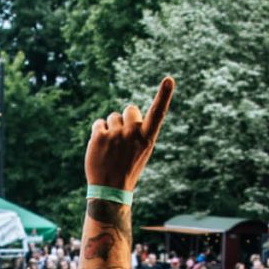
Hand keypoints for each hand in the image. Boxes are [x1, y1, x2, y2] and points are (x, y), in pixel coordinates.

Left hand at [85, 76, 173, 193]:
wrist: (110, 189)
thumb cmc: (128, 167)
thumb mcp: (141, 150)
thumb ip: (139, 130)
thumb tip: (130, 111)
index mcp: (147, 138)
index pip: (158, 113)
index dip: (164, 95)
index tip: (169, 79)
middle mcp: (133, 133)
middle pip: (130, 109)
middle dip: (126, 119)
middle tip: (123, 138)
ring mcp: (116, 134)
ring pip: (113, 117)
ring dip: (111, 128)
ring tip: (112, 148)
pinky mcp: (99, 136)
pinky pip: (99, 123)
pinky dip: (98, 133)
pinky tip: (101, 148)